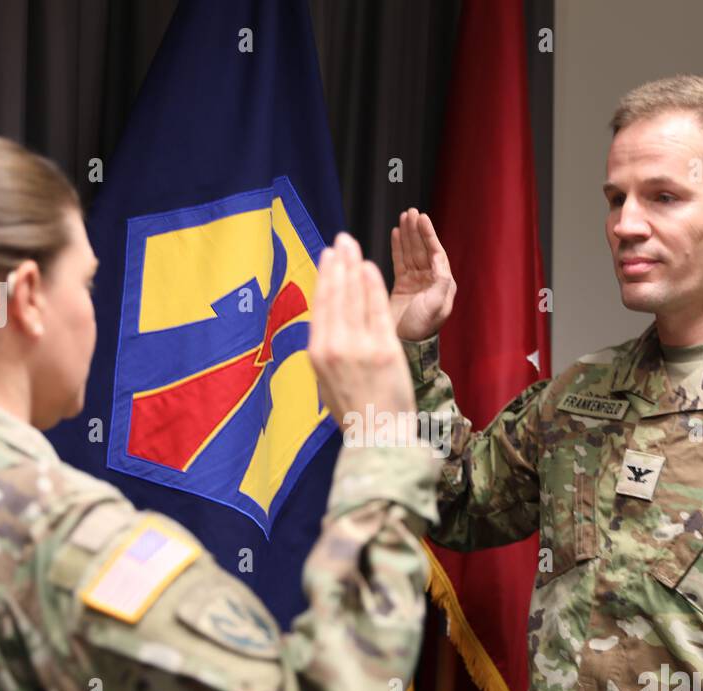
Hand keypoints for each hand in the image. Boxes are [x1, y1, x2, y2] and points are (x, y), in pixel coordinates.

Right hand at [309, 233, 416, 429]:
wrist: (378, 438)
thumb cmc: (354, 414)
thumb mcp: (326, 383)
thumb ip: (325, 353)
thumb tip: (324, 330)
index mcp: (318, 354)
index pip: (321, 305)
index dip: (325, 277)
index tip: (328, 257)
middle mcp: (335, 347)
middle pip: (336, 294)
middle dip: (338, 263)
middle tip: (342, 240)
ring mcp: (359, 346)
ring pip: (355, 296)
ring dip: (354, 266)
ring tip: (355, 246)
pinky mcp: (384, 349)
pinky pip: (376, 309)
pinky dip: (372, 285)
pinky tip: (371, 267)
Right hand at [389, 208, 455, 341]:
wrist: (404, 344)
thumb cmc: (421, 328)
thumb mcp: (436, 306)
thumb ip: (440, 282)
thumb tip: (439, 258)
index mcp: (442, 284)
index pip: (436, 253)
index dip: (428, 235)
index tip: (421, 218)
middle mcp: (430, 281)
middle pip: (423, 249)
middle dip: (418, 230)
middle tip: (411, 212)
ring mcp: (415, 282)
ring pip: (411, 253)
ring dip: (408, 235)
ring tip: (403, 217)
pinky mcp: (401, 286)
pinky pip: (400, 261)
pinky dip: (398, 247)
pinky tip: (396, 233)